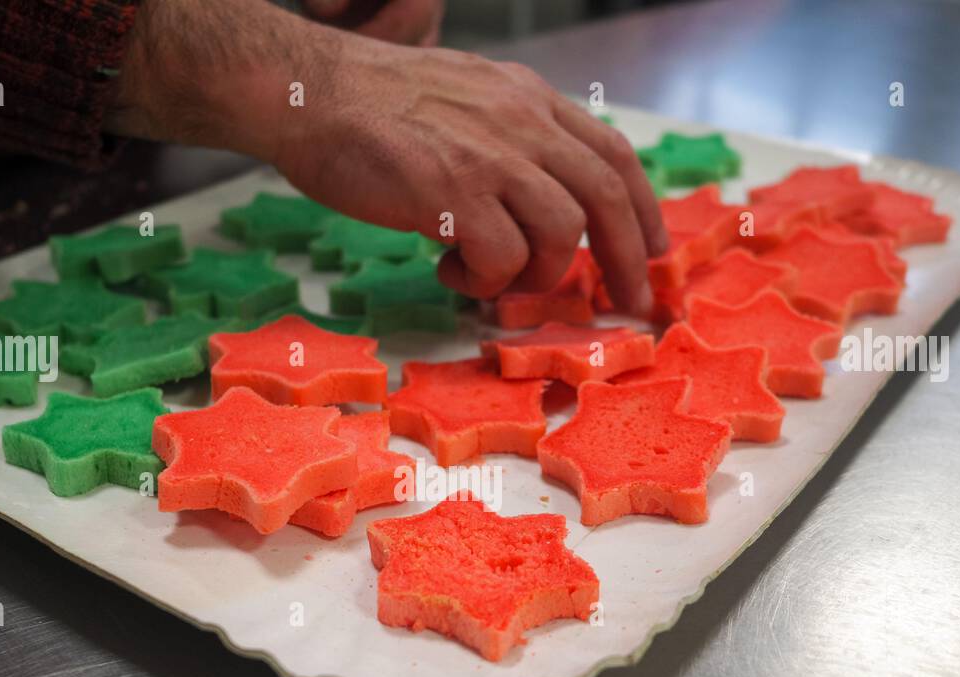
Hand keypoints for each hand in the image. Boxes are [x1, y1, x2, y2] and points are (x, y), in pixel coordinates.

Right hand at [109, 1, 664, 315]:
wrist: (307, 92)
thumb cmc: (370, 107)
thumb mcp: (462, 101)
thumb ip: (506, 140)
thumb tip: (534, 200)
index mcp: (527, 100)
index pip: (610, 153)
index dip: (642, 209)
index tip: (652, 250)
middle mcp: (521, 122)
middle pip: (605, 197)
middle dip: (626, 258)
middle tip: (625, 302)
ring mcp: (489, 156)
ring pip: (561, 234)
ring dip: (536, 274)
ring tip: (493, 280)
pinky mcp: (453, 193)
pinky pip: (502, 259)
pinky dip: (485, 281)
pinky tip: (448, 269)